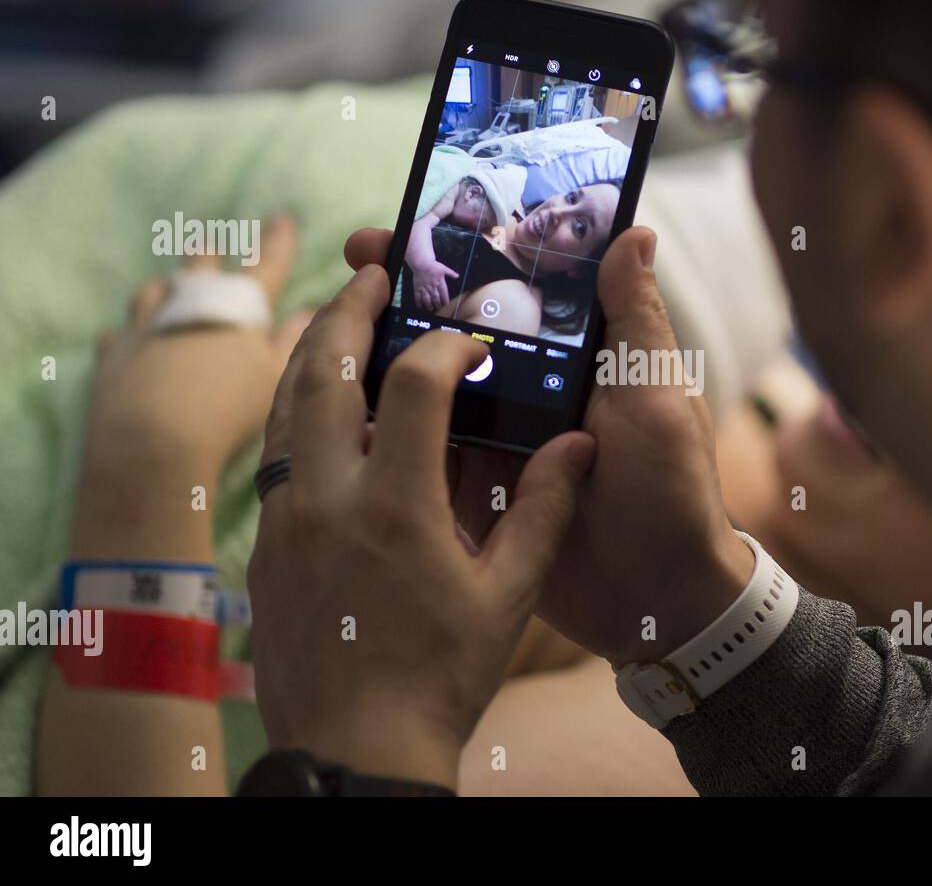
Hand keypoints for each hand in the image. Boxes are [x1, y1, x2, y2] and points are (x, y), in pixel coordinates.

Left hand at [72, 216, 307, 557]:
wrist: (153, 440)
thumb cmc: (229, 408)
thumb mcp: (277, 375)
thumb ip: (294, 341)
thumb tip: (312, 313)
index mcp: (239, 307)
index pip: (266, 265)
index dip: (278, 243)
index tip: (282, 218)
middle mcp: (190, 305)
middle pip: (200, 269)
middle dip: (209, 256)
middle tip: (209, 244)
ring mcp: (146, 327)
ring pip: (154, 294)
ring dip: (165, 289)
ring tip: (166, 287)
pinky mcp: (114, 357)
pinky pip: (119, 338)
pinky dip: (128, 336)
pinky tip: (126, 339)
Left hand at [246, 261, 594, 788]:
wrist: (357, 749)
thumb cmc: (440, 676)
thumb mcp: (508, 595)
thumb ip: (542, 510)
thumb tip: (578, 444)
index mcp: (395, 507)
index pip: (412, 385)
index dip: (443, 344)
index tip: (469, 337)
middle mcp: (327, 501)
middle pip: (324, 372)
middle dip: (350, 310)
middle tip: (373, 271)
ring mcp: (285, 523)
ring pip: (285, 408)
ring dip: (311, 353)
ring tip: (339, 318)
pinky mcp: (265, 549)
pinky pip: (274, 456)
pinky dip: (297, 412)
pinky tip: (321, 411)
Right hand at [343, 227, 754, 668]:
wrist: (661, 602)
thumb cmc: (673, 492)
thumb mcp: (656, 398)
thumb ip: (634, 322)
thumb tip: (634, 233)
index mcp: (576, 360)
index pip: (512, 289)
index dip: (461, 254)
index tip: (409, 226)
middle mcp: (532, 392)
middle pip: (460, 334)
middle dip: (406, 297)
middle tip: (356, 263)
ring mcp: (501, 444)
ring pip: (433, 393)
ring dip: (387, 362)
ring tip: (330, 327)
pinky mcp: (479, 495)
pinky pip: (426, 457)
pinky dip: (389, 436)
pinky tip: (341, 411)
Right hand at [411, 257, 458, 310]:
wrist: (422, 263)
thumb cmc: (433, 265)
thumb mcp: (444, 268)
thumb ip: (451, 273)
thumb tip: (457, 276)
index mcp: (440, 282)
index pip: (444, 294)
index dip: (445, 300)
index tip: (446, 305)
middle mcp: (432, 286)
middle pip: (436, 298)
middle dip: (438, 305)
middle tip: (439, 308)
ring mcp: (424, 288)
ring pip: (427, 299)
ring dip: (429, 305)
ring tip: (431, 308)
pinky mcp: (417, 288)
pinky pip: (417, 297)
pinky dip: (418, 302)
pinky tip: (420, 306)